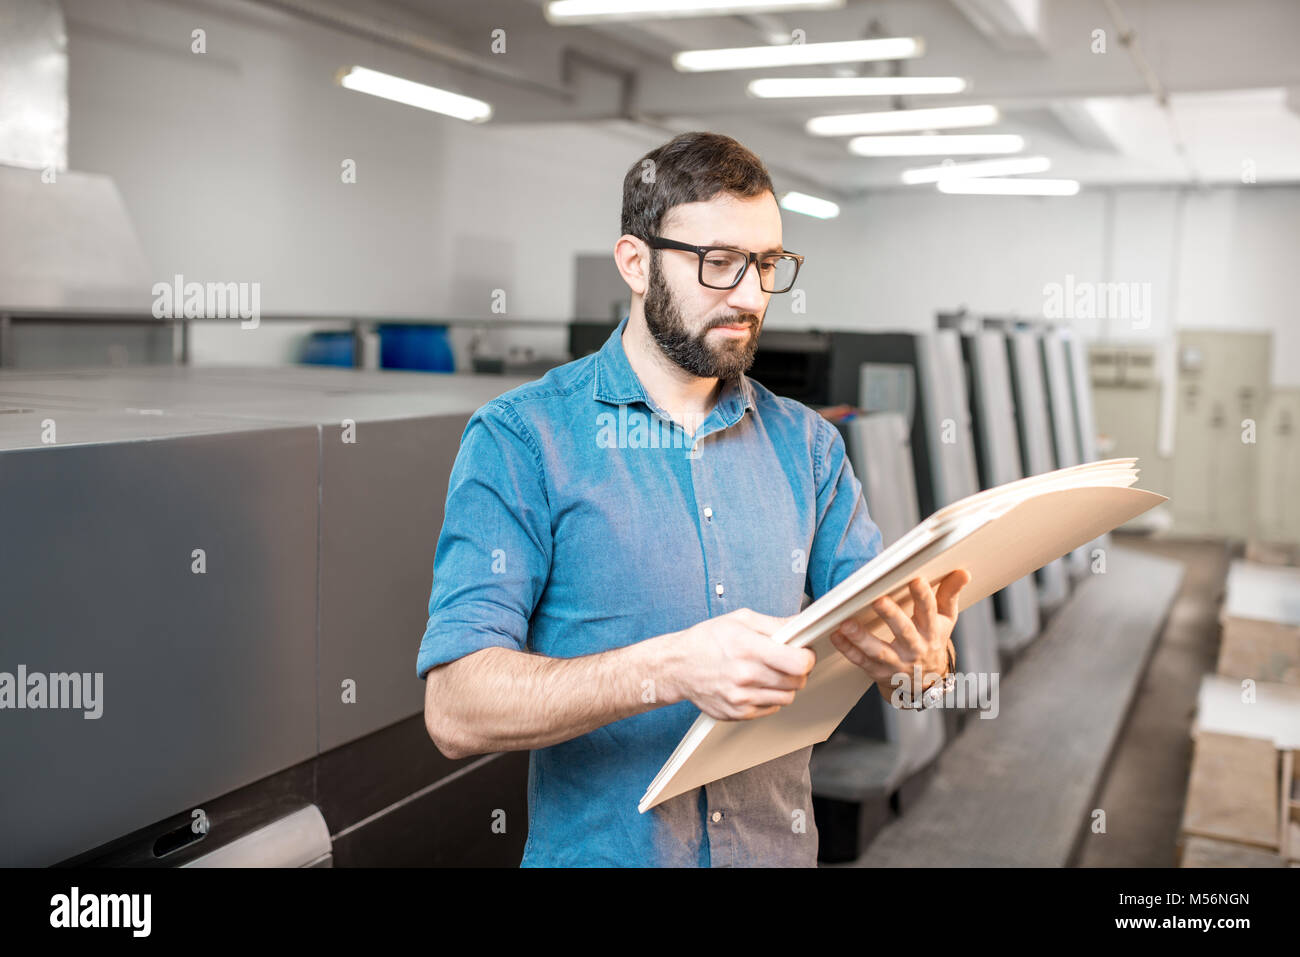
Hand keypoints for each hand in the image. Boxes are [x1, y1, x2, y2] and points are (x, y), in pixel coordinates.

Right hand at [663, 608, 815, 721]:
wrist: (677, 667)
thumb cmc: (706, 640)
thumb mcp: (740, 620)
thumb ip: (774, 624)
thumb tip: (800, 626)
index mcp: (747, 647)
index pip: (798, 662)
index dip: (807, 656)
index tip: (803, 651)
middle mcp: (745, 675)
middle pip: (797, 681)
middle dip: (798, 670)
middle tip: (786, 660)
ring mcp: (741, 698)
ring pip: (787, 697)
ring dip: (785, 685)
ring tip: (769, 671)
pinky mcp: (739, 713)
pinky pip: (771, 708)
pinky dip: (770, 697)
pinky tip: (756, 684)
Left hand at [828, 569, 970, 701]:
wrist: (925, 682)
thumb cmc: (932, 642)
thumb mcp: (945, 620)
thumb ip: (949, 594)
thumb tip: (962, 572)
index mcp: (932, 632)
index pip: (930, 611)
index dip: (924, 596)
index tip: (916, 580)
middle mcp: (915, 648)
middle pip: (904, 631)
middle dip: (891, 616)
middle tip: (878, 600)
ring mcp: (896, 662)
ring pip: (879, 651)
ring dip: (861, 638)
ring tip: (846, 623)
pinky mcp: (879, 672)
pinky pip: (861, 661)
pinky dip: (848, 649)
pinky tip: (836, 636)